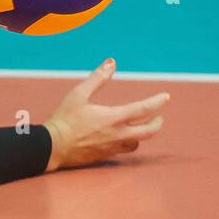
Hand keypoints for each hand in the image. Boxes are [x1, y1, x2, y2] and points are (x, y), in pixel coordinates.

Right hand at [42, 59, 168, 171]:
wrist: (52, 147)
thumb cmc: (64, 119)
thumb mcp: (78, 95)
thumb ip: (97, 78)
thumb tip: (111, 62)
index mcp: (113, 118)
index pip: (144, 109)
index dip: (157, 102)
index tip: (166, 97)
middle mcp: (118, 134)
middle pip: (149, 131)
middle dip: (157, 122)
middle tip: (158, 116)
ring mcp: (113, 147)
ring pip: (137, 142)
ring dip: (141, 134)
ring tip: (138, 127)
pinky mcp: (105, 156)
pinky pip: (123, 150)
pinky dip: (127, 142)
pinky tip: (120, 138)